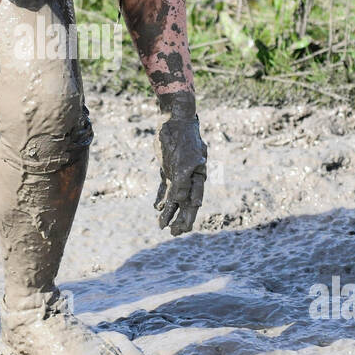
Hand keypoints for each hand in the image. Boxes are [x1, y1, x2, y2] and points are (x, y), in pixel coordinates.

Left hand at [155, 113, 207, 235]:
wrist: (173, 120)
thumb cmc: (182, 140)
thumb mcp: (182, 162)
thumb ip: (182, 183)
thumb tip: (181, 202)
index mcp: (198, 176)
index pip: (194, 201)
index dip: (189, 216)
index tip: (183, 229)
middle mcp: (190, 177)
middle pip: (186, 203)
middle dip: (180, 218)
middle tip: (174, 233)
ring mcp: (178, 173)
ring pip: (174, 197)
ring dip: (169, 211)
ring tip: (161, 226)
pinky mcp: (168, 169)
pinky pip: (165, 187)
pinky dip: (162, 197)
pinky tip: (157, 208)